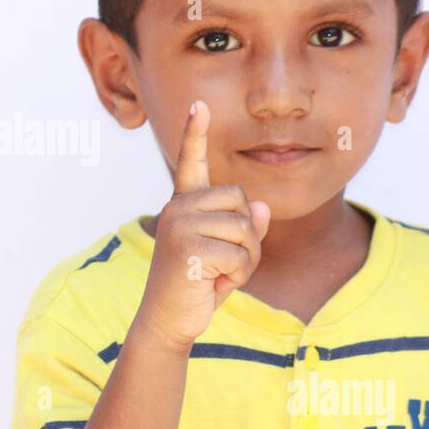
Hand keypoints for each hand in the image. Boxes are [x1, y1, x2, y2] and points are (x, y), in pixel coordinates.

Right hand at [132, 100, 270, 353]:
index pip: (191, 162)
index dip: (195, 133)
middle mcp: (177, 208)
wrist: (168, 323)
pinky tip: (213, 285)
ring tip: (219, 276)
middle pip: (242, 200)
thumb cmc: (199, 287)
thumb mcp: (229, 254)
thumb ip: (245, 228)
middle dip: (247, 237)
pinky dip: (238, 275)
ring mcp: (179, 224)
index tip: (198, 105)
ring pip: (245, 228)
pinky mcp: (187, 246)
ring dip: (245, 260)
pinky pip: (240, 253)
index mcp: (184, 205)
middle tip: (223, 264)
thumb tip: (260, 206)